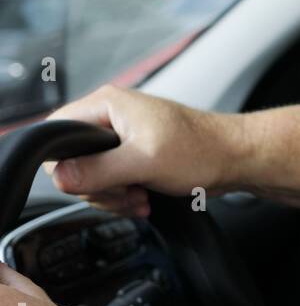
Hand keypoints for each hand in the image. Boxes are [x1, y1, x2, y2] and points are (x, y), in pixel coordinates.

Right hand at [43, 85, 246, 217]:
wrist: (237, 160)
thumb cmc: (202, 150)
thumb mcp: (144, 161)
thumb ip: (98, 170)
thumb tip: (59, 178)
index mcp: (107, 105)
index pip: (55, 131)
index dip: (63, 161)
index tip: (87, 179)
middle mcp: (112, 118)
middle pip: (73, 161)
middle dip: (97, 186)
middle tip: (126, 190)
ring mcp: (123, 139)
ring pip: (92, 177)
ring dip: (114, 196)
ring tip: (140, 197)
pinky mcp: (135, 157)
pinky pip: (113, 183)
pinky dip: (125, 197)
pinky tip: (144, 200)